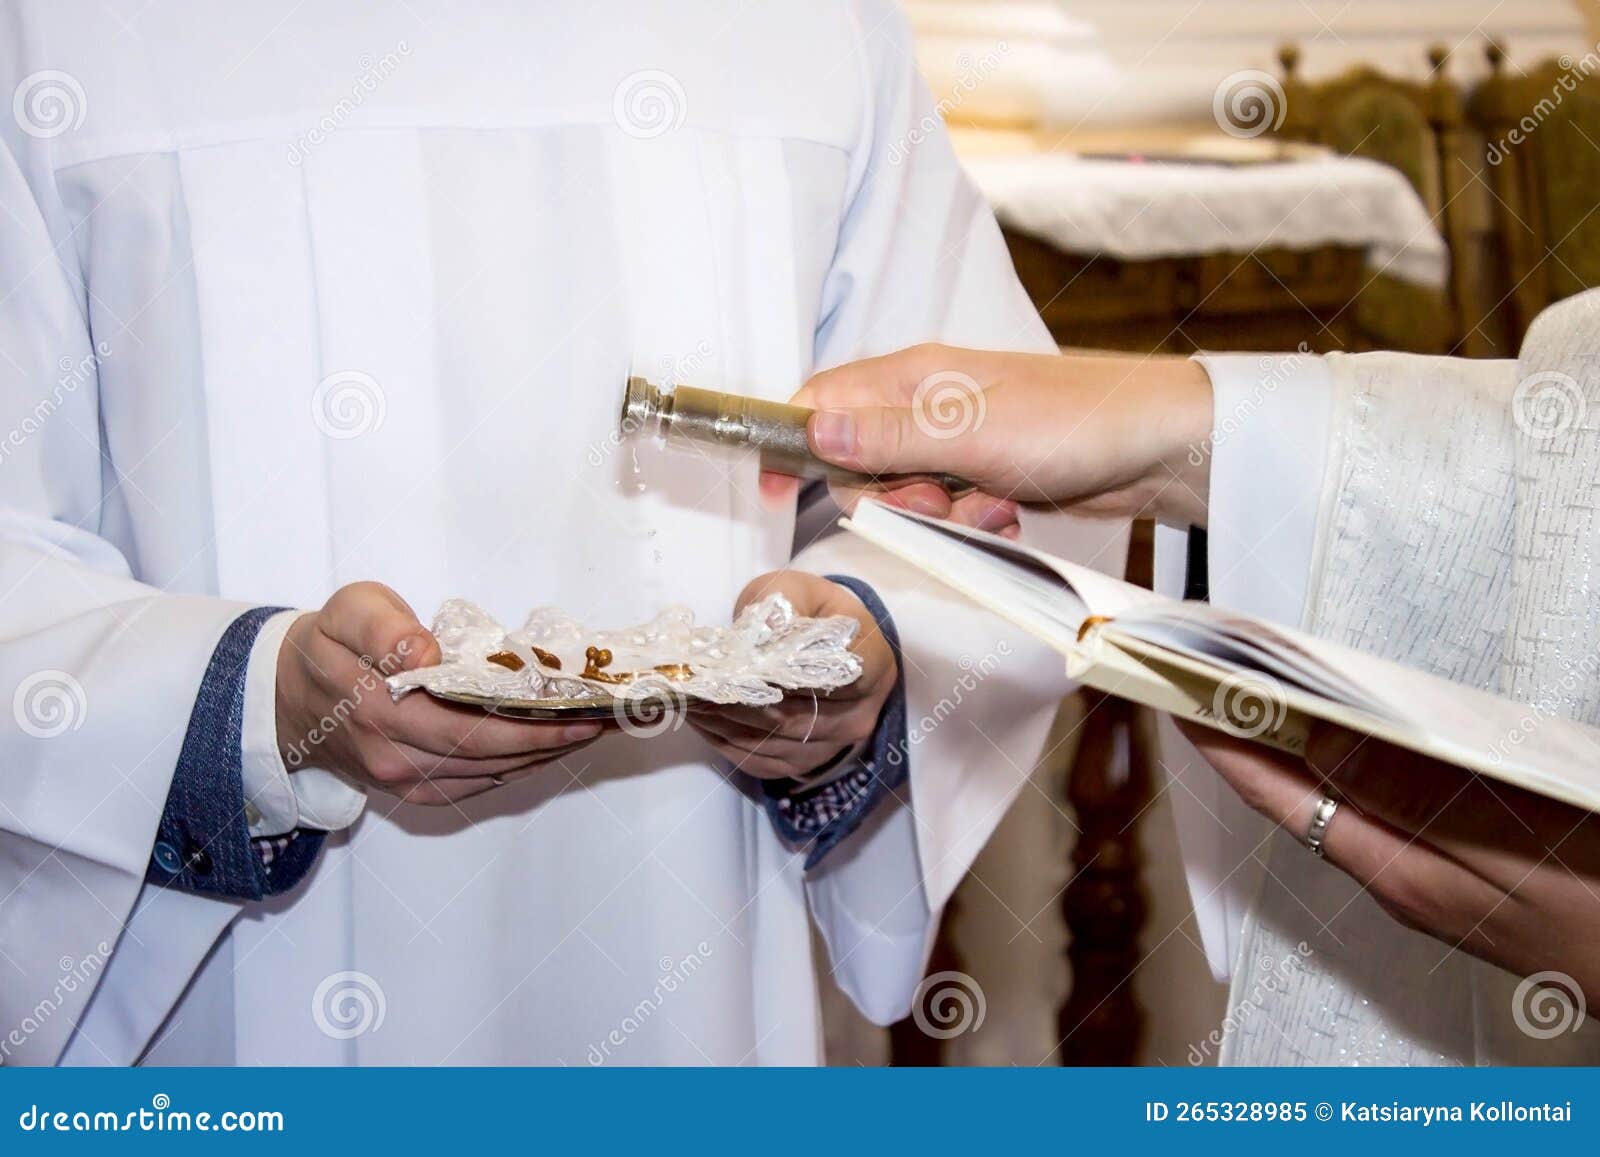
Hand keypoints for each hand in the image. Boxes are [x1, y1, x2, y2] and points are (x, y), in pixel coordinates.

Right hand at [276, 582, 605, 805]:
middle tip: (610, 719)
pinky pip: (475, 785)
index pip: (471, 727)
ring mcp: (402, 781)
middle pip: (491, 756)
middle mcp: (394, 757)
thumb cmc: (326, 644)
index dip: (533, 725)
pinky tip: (549, 746)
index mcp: (381, 712)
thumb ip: (383, 627)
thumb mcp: (347, 611)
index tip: (583, 710)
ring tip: (593, 729)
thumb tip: (424, 654)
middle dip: (556, 739)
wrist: (284, 695)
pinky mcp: (411, 790)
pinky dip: (516, 767)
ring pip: (488, 774)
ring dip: (545, 755)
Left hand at [687, 572, 896, 780]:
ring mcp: (833, 746)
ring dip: (724, 723)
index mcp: (871, 662)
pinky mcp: (804, 764)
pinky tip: (700, 718)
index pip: (833, 675)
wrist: (822, 641)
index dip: (783, 672)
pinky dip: (725, 742)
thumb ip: (781, 605)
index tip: (740, 662)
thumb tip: (766, 630)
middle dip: (738, 701)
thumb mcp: (795, 590)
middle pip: (794, 715)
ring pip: (772, 742)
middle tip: (693, 684)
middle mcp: (860, 713)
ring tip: (687, 698)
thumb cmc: (809, 611)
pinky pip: (760, 761)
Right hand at [766, 343, 1212, 532]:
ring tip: (986, 504)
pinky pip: (944, 509)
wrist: (1160, 446)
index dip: (791, 443)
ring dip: (933, 514)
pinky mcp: (981, 473)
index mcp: (912, 376)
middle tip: (932, 501)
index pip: (820, 401)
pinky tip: (1007, 511)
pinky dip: (967, 521)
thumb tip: (813, 430)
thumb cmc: (1078, 421)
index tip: (779, 491)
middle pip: (854, 460)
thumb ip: (890, 436)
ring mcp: (955, 440)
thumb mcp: (974, 434)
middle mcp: (925, 403)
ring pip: (900, 492)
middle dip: (883, 496)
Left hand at [1182, 720, 1599, 1004]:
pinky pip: (1390, 806)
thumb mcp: (1509, 840)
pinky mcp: (1470, 870)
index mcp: (1398, 872)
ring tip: (1264, 692)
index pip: (1281, 796)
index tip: (1177, 694)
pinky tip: (1365, 737)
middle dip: (1251, 735)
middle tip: (1210, 677)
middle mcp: (1401, 877)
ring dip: (1300, 745)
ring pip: (1343, 799)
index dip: (1224, 744)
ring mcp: (1434, 878)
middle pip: (1301, 794)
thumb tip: (1319, 742)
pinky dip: (1361, 762)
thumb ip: (1415, 794)